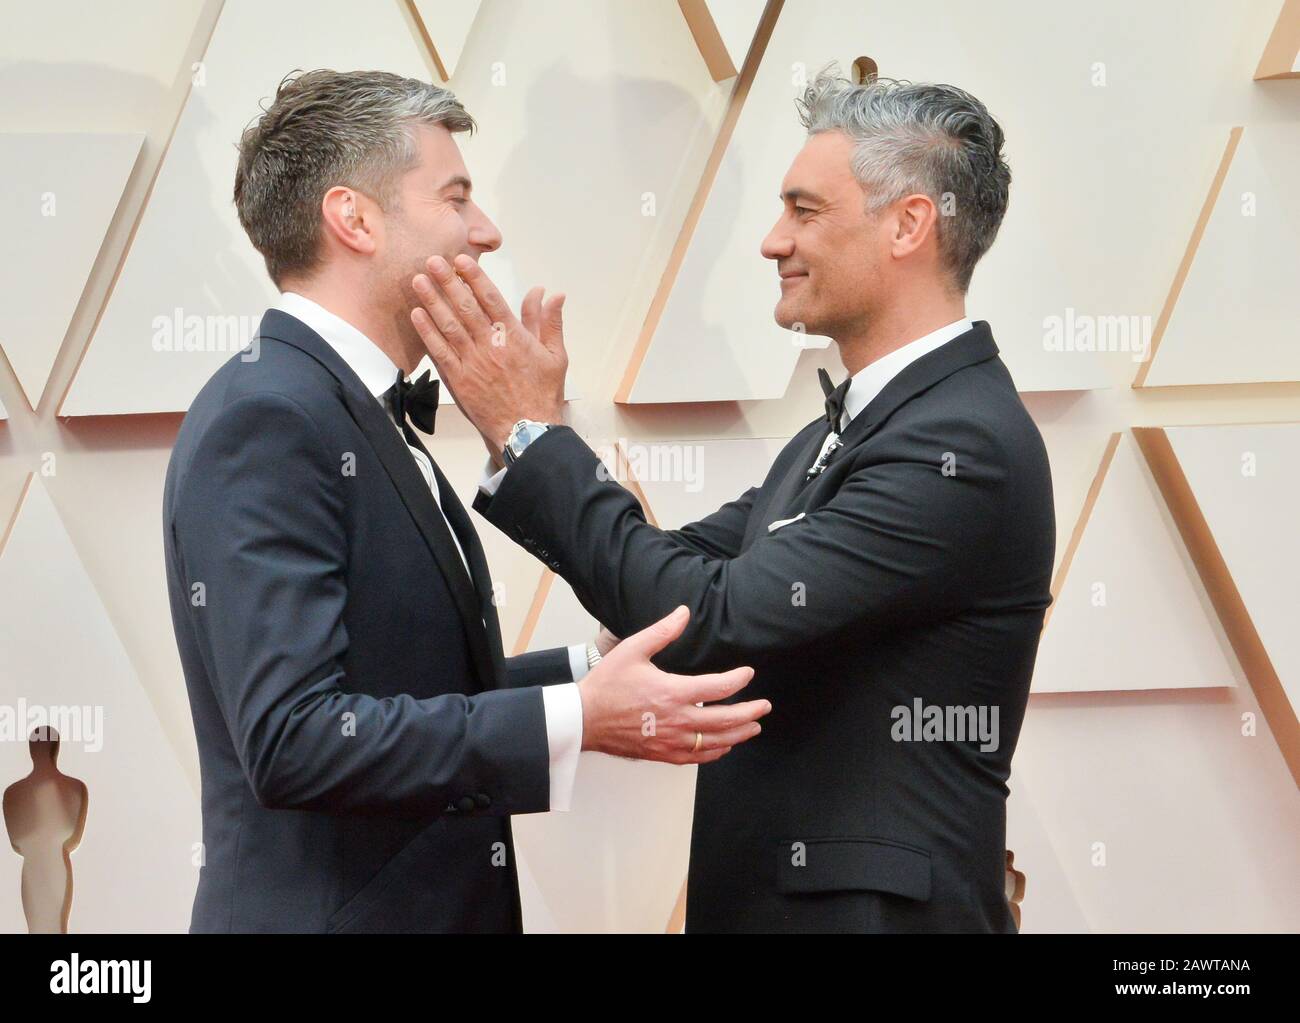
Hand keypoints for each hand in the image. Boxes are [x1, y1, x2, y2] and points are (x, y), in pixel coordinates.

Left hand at [410, 254, 567, 452]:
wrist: (528, 431)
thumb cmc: (542, 395)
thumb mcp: (555, 356)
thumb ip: (549, 322)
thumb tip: (552, 294)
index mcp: (514, 336)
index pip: (491, 298)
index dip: (474, 277)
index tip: (460, 260)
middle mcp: (490, 345)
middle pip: (465, 306)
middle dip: (447, 281)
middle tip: (432, 261)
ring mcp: (472, 362)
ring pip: (448, 325)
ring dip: (432, 301)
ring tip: (418, 280)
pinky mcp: (459, 380)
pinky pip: (439, 352)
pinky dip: (427, 332)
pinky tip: (417, 315)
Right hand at [578, 606, 769, 763]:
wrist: (584, 719)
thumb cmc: (607, 685)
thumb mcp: (633, 649)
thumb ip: (662, 631)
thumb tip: (683, 612)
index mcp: (672, 692)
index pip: (718, 688)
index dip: (738, 680)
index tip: (748, 673)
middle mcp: (677, 720)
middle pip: (726, 720)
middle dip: (750, 712)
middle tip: (764, 706)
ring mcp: (671, 741)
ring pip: (716, 742)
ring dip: (739, 734)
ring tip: (753, 727)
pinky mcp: (663, 754)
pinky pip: (697, 758)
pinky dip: (716, 753)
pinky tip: (724, 747)